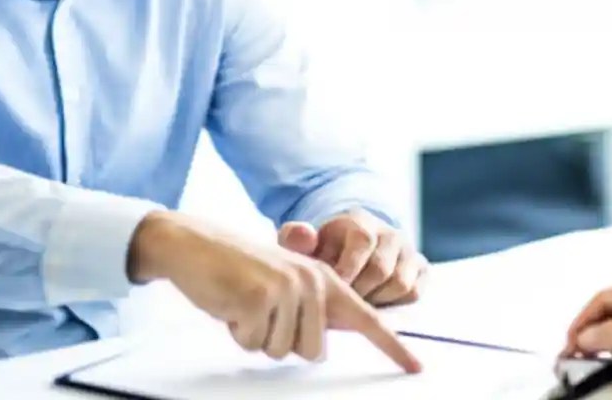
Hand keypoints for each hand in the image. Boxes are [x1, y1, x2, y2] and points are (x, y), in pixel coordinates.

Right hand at [128, 210, 421, 373]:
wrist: (194, 244)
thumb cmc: (237, 271)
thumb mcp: (283, 285)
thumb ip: (309, 309)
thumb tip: (320, 346)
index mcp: (323, 278)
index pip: (366, 318)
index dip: (392, 347)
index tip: (417, 367)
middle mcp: (313, 281)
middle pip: (312, 350)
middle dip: (280, 340)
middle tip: (259, 308)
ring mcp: (288, 288)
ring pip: (281, 351)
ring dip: (257, 336)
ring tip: (244, 303)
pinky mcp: (260, 299)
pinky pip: (254, 344)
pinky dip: (237, 331)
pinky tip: (230, 303)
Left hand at [278, 210, 427, 306]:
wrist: (347, 252)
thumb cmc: (322, 253)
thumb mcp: (303, 245)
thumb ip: (295, 240)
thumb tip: (304, 235)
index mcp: (360, 222)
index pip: (363, 242)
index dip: (347, 271)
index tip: (330, 289)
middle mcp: (390, 234)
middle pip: (382, 269)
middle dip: (360, 292)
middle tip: (341, 304)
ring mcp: (408, 251)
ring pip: (401, 283)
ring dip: (377, 301)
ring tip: (356, 305)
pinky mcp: (420, 269)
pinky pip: (415, 292)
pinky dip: (394, 304)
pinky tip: (374, 305)